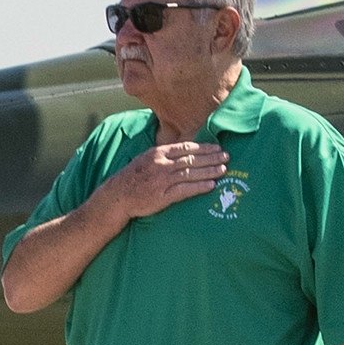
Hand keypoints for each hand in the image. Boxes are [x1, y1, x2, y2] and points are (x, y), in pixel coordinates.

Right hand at [96, 140, 229, 223]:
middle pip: (191, 159)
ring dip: (209, 171)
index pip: (185, 147)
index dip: (204, 147)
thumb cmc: (131, 178)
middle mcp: (160, 165)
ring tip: (223, 170)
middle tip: (226, 157)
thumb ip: (163, 155)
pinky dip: (199, 187)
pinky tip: (211, 185)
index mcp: (156, 154)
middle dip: (211, 158)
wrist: (116, 197)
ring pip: (191, 173)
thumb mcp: (144, 159)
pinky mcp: (162, 197)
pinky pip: (185, 190)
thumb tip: (184, 152)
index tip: (217, 147)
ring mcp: (161, 181)